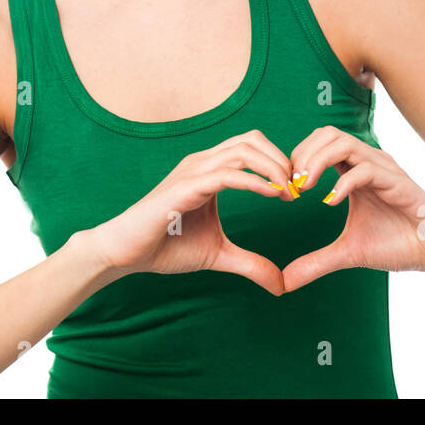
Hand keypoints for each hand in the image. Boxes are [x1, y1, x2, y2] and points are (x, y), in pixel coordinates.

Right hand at [91, 130, 296, 295]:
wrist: (126, 253)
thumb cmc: (165, 247)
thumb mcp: (219, 255)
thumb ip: (250, 263)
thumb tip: (281, 284)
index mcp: (209, 170)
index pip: (252, 147)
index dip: (279, 163)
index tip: (296, 191)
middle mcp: (201, 163)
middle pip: (252, 139)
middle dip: (282, 160)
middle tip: (298, 189)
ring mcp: (192, 171)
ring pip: (242, 150)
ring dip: (273, 168)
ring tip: (288, 192)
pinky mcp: (184, 187)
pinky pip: (226, 174)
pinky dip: (254, 181)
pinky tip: (272, 195)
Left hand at [282, 126, 424, 291]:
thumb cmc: (400, 242)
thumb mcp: (349, 253)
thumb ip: (317, 262)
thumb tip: (285, 282)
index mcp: (355, 171)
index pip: (319, 143)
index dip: (296, 160)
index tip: (285, 189)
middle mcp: (369, 163)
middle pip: (327, 133)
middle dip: (301, 154)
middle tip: (290, 185)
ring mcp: (384, 170)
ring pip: (344, 143)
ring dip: (316, 161)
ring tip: (304, 187)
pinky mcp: (399, 184)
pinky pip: (366, 170)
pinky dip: (342, 182)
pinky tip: (330, 202)